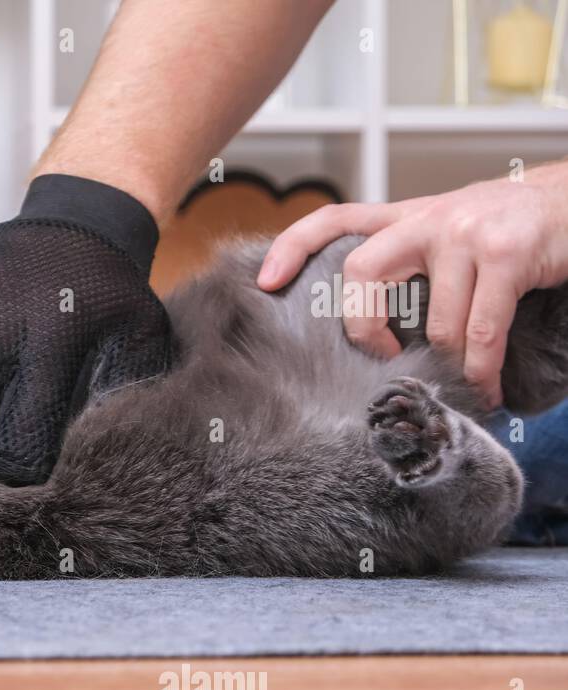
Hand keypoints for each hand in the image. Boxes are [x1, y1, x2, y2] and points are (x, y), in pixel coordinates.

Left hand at [256, 162, 567, 407]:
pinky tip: (486, 386)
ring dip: (448, 366)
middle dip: (364, 325)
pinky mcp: (507, 252)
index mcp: (406, 218)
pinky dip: (482, 369)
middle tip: (384, 358)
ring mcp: (466, 232)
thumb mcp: (449, 237)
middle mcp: (428, 218)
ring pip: (436, 320)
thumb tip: (371, 328)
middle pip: (362, 269)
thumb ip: (409, 265)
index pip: (336, 219)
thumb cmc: (508, 233)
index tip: (266, 283)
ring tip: (459, 387)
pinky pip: (481, 330)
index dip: (294, 246)